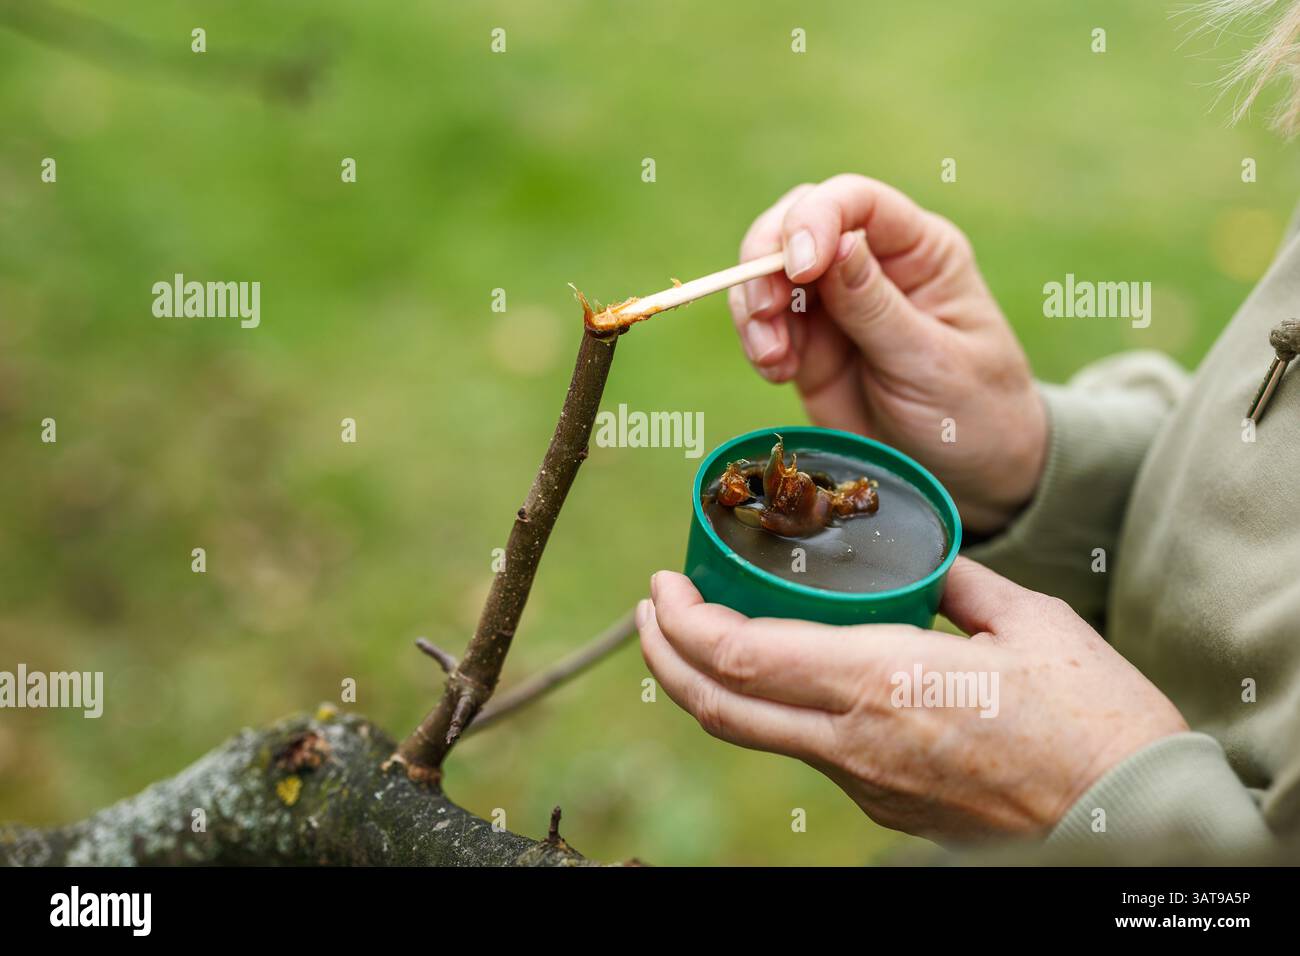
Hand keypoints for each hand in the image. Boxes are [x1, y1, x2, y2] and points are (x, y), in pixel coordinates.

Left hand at [638, 558, 1187, 842]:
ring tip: (701, 633)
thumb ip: (956, 581)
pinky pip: (804, 751)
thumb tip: (920, 557)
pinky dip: (770, 707)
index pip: (740, 657)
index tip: (662, 584)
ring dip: (709, 684)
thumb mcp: (1029, 621)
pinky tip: (786, 671)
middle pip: (718, 707)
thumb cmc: (1093, 717)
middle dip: (664, 656)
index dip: (681, 621)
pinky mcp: (882, 803)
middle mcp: (853, 741)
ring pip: (754, 734)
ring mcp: (863, 781)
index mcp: (881, 682)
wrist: (1131, 819)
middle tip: (651, 610)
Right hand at [729, 174, 1045, 533]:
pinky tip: (776, 373)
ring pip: (769, 272)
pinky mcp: (810, 345)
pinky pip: (763, 323)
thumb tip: (840, 243)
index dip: (817, 219)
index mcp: (920, 250)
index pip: (857, 202)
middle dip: (767, 261)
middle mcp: (873, 264)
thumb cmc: (974, 412)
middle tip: (763, 314)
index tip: (800, 268)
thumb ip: (877, 307)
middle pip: (797, 223)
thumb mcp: (931, 362)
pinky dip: (756, 341)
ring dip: (755, 308)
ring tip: (772, 358)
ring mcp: (836, 304)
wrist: (969, 477)